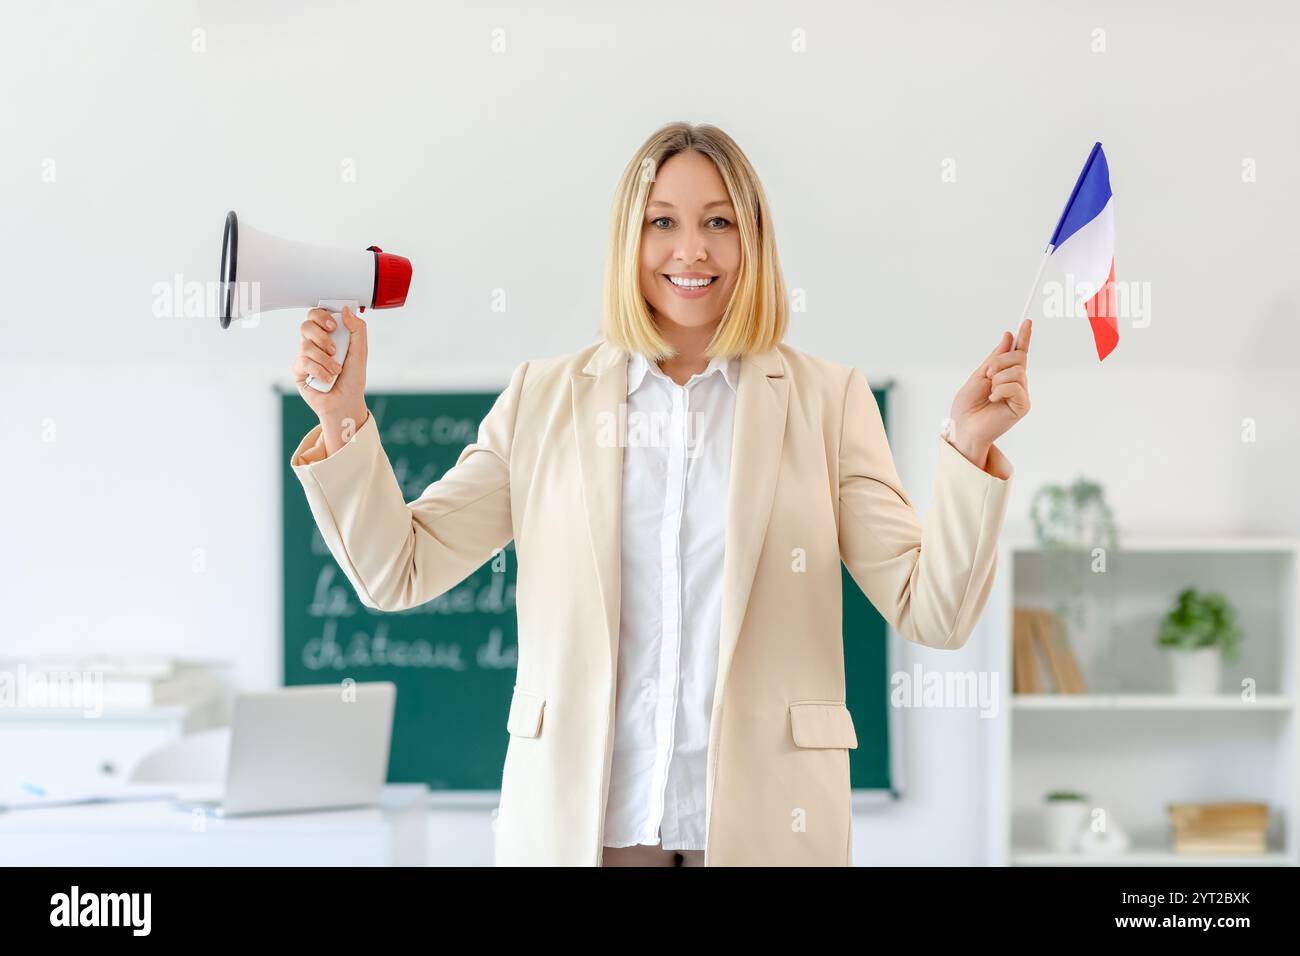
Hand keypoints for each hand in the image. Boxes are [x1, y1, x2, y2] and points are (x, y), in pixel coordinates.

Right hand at [293, 305, 369, 453]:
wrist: (346, 403)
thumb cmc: (353, 379)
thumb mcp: (361, 352)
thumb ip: (357, 329)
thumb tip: (345, 310)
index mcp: (329, 335)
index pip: (316, 315)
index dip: (321, 316)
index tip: (334, 326)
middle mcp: (315, 343)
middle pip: (306, 326)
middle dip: (322, 337)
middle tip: (335, 350)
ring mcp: (305, 356)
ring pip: (306, 346)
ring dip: (325, 360)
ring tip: (336, 371)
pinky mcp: (299, 370)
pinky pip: (304, 362)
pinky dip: (319, 371)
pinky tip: (327, 379)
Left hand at [946, 319, 1031, 465]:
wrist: (963, 427)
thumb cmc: (967, 406)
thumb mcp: (979, 375)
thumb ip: (995, 357)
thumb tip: (1008, 336)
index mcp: (1005, 375)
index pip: (1019, 353)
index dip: (1024, 337)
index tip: (1027, 321)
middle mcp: (1016, 383)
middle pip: (1019, 358)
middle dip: (998, 362)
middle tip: (987, 375)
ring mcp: (1020, 395)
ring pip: (1017, 371)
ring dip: (997, 378)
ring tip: (989, 391)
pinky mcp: (1022, 406)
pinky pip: (1016, 386)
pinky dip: (1001, 390)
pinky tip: (993, 399)